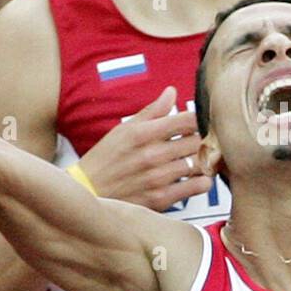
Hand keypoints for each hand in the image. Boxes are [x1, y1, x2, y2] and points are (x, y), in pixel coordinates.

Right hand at [74, 86, 212, 210]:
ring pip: (199, 162)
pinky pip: (197, 187)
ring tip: (198, 159)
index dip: (198, 119)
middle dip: (202, 140)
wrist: (87, 194)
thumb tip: (172, 92)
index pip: (187, 119)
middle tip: (200, 142)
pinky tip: (196, 178)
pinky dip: (203, 181)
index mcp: (142, 133)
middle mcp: (151, 154)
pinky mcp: (162, 198)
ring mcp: (158, 177)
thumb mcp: (123, 130)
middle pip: (197, 140)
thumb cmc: (104, 160)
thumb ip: (151, 112)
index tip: (196, 124)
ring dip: (203, 160)